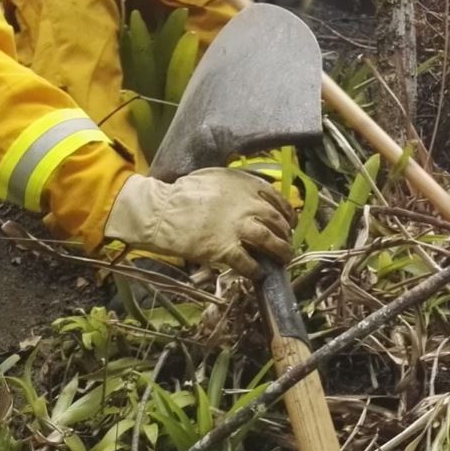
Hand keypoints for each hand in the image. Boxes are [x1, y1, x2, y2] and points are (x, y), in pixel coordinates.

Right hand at [103, 169, 293, 277]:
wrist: (161, 211)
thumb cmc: (182, 192)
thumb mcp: (216, 177)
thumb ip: (237, 186)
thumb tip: (251, 196)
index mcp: (247, 185)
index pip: (278, 199)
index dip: (287, 213)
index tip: (288, 221)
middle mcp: (248, 205)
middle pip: (277, 221)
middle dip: (285, 233)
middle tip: (286, 242)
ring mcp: (238, 227)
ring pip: (270, 241)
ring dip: (281, 251)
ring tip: (284, 259)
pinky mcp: (225, 249)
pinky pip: (248, 263)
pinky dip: (257, 270)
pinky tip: (259, 273)